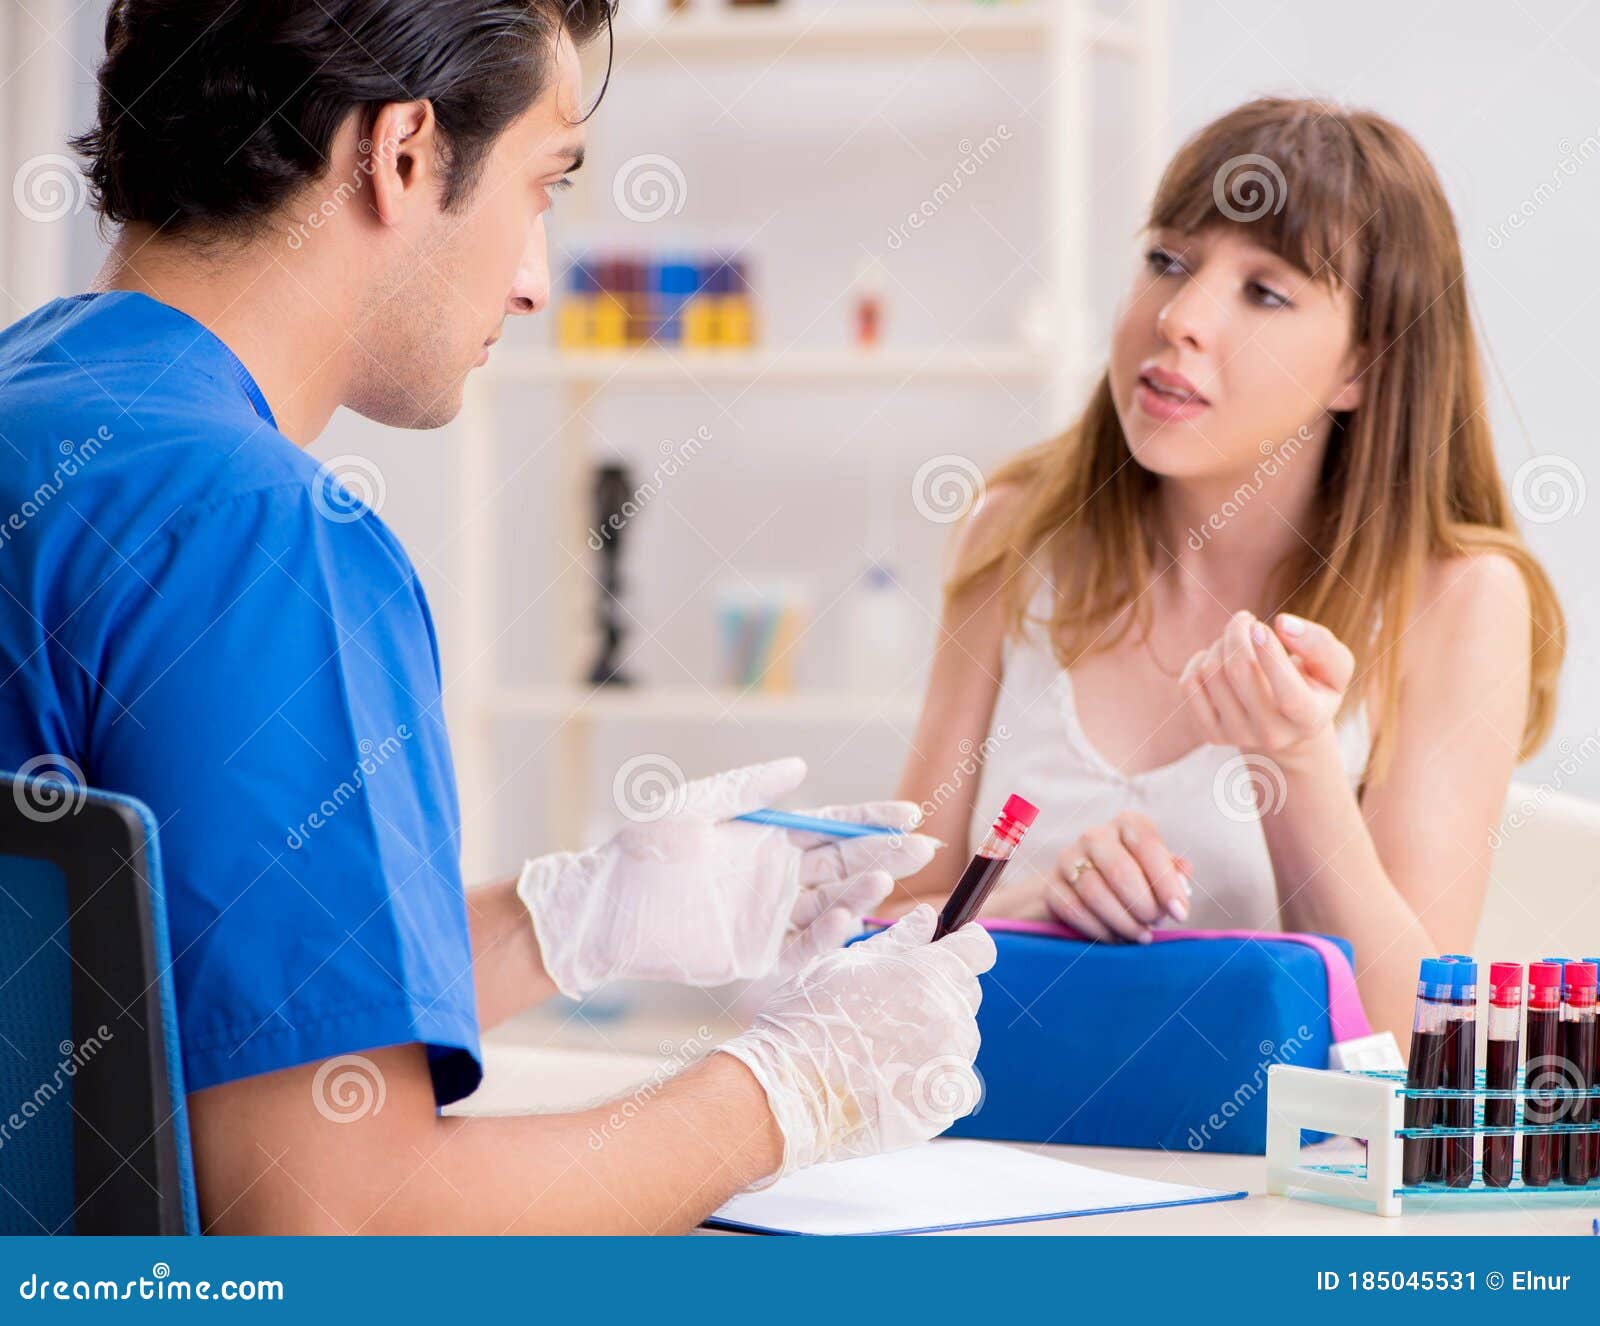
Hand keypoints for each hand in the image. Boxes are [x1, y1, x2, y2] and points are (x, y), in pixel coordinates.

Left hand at [516, 757, 939, 997]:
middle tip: (923, 849)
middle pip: (844, 865)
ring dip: (860, 894)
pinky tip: (845, 919)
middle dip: (884, 855)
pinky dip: (828, 936)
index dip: (872, 821)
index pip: (833, 827)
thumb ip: (750, 789)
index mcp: (769, 838)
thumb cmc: (643, 847)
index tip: (910, 815)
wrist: (605, 905)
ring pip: (830, 905)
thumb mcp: (697, 806)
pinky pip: (801, 947)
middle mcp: (777, 877)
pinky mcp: (755, 954)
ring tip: (883, 880)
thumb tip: (802, 769)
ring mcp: (769, 916)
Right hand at [719, 904, 995, 1183]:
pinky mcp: (944, 1103)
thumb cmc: (808, 1021)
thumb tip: (927, 919)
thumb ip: (895, 941)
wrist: (789, 1096)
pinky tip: (889, 1075)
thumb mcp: (845, 965)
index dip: (965, 942)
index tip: (948, 945)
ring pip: (960, 1035)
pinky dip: (929, 1072)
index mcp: (930, 974)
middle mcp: (951, 1017)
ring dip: (936, 1031)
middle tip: (895, 999)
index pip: (979, 947)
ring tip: (883, 1043)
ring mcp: (952, 1064)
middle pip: (968, 991)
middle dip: (942, 987)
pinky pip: (950, 1077)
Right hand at [1043, 810, 1192, 942]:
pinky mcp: (1052, 886)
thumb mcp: (1156, 872)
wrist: (1082, 891)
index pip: (1147, 844)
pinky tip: (1117, 938)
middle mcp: (1095, 836)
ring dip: (1122, 920)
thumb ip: (1173, 872)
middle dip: (1142, 904)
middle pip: (1119, 869)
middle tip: (1154, 923)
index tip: (1180, 913)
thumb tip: (1184, 873)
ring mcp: (1068, 859)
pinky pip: (1074, 909)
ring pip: (1094, 891)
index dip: (1166, 881)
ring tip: (1140, 935)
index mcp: (1127, 825)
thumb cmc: (1133, 880)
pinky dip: (1099, 929)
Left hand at [1179, 610, 1354, 757]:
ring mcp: (1238, 736)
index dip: (1271, 657)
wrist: (1286, 727)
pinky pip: (1188, 684)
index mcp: (1308, 719)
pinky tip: (1219, 660)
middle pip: (1239, 671)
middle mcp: (1272, 734)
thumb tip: (1283, 624)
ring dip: (1221, 643)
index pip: (1289, 694)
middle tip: (1246, 619)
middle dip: (1237, 632)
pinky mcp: (1211, 734)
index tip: (1259, 626)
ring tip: (1237, 642)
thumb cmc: (1313, 686)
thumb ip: (1319, 643)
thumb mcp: (1333, 666)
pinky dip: (1199, 660)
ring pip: (1211, 671)